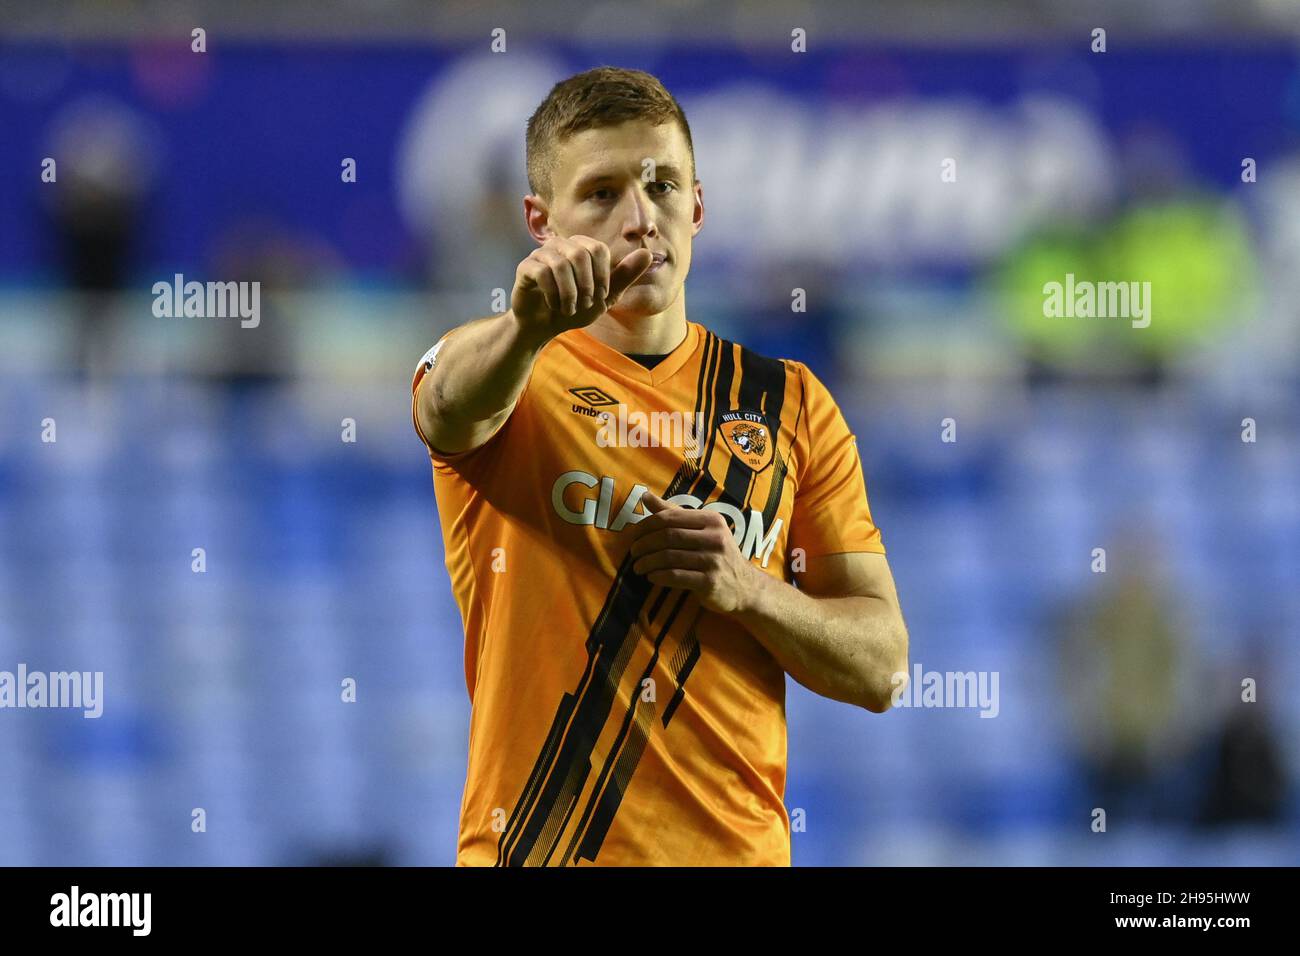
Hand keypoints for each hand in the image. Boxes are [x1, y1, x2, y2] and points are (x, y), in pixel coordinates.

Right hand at [510, 236, 652, 340]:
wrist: (544, 326)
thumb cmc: (574, 308)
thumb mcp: (605, 296)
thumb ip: (624, 275)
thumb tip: (648, 253)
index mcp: (580, 247)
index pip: (598, 249)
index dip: (603, 276)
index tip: (600, 297)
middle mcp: (559, 245)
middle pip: (580, 253)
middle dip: (587, 285)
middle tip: (584, 304)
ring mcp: (540, 254)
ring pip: (561, 264)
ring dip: (570, 293)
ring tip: (569, 309)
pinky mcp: (525, 267)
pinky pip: (543, 273)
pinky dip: (553, 295)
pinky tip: (554, 305)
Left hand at [627, 491, 762, 615]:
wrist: (744, 587)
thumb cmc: (716, 554)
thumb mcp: (701, 530)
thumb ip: (672, 513)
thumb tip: (644, 495)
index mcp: (711, 520)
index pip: (670, 517)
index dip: (646, 525)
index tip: (634, 535)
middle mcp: (715, 538)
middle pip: (668, 536)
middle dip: (644, 544)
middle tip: (633, 552)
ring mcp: (714, 560)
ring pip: (669, 557)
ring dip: (647, 562)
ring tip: (637, 567)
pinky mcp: (710, 582)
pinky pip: (676, 576)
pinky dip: (658, 576)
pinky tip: (651, 577)